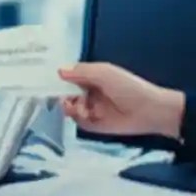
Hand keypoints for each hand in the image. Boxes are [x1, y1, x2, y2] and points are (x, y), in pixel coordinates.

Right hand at [58, 63, 185, 139]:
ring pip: (72, 109)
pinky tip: (83, 115)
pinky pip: (80, 123)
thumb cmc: (128, 87)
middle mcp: (90, 92)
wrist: (149, 111)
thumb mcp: (105, 74)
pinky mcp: (96, 125)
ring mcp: (92, 109)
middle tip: (61, 98)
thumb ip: (82, 71)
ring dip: (71, 108)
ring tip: (79, 108)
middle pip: (68, 94)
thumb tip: (59, 70)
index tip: (46, 80)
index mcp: (93, 77)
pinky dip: (78, 120)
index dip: (59, 79)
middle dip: (61, 95)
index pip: (71, 76)